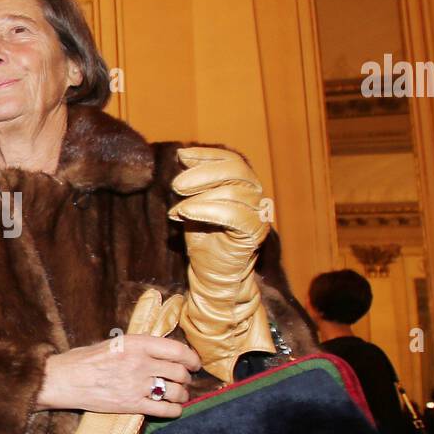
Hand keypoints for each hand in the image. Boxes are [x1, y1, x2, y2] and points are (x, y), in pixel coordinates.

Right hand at [35, 334, 200, 417]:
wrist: (65, 380)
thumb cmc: (85, 359)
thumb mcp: (115, 343)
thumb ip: (139, 346)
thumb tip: (161, 350)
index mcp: (137, 344)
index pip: (177, 349)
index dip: (191, 357)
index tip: (194, 362)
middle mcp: (141, 363)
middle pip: (179, 372)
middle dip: (187, 377)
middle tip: (185, 379)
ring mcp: (137, 385)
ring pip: (175, 391)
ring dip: (182, 394)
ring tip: (180, 394)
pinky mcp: (132, 405)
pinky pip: (164, 410)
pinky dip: (175, 410)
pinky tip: (174, 408)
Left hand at [168, 147, 274, 380]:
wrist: (211, 278)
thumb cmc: (204, 241)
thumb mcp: (193, 206)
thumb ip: (193, 186)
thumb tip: (183, 158)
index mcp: (243, 188)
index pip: (232, 161)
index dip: (207, 156)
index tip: (182, 155)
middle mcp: (255, 199)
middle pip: (236, 171)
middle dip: (203, 173)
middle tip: (177, 185)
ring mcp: (257, 216)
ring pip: (235, 191)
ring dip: (201, 193)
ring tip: (178, 205)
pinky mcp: (253, 235)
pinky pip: (235, 215)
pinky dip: (207, 210)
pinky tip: (184, 213)